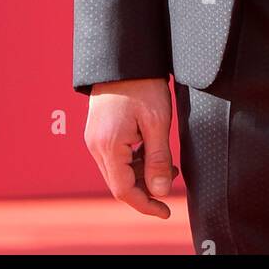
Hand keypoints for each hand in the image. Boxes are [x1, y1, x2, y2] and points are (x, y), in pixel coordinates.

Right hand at [84, 77, 177, 217]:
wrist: (125, 57)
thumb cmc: (143, 85)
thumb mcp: (157, 122)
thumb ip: (158, 159)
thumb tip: (160, 192)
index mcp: (108, 146)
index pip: (124, 191)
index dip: (146, 205)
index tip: (166, 211)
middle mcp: (96, 145)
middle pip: (119, 183)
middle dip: (146, 189)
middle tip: (172, 179)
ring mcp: (95, 138)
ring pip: (118, 171)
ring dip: (142, 174)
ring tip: (168, 165)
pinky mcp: (99, 131)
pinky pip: (115, 157)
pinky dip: (134, 162)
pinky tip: (152, 152)